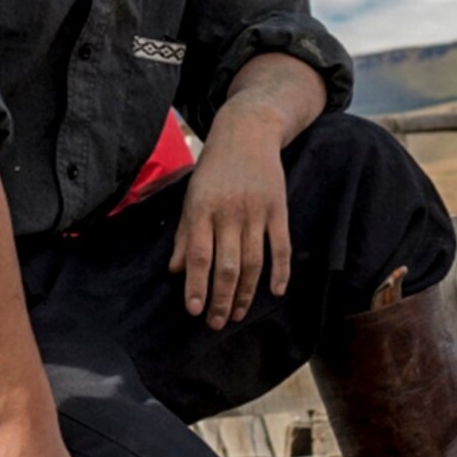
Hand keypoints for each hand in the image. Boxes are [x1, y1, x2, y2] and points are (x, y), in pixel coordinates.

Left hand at [168, 116, 290, 329]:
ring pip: (253, 262)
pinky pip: (281, 247)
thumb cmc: (213, 170)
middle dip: (220, 299)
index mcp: (202, 210)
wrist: (247, 133)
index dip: (196, 286)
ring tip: (236, 315)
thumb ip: (185, 235)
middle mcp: (229, 213)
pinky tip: (275, 293)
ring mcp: (257, 212)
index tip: (194, 310)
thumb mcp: (191, 197)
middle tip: (216, 324)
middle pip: (227, 266)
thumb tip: (175, 271)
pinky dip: (280, 271)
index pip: (199, 256)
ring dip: (245, 293)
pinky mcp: (279, 209)